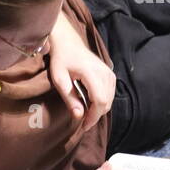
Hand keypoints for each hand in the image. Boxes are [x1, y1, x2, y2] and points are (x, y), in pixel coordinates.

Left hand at [47, 14, 115, 132]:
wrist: (68, 43)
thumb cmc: (61, 60)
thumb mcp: (59, 79)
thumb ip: (70, 98)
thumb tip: (79, 116)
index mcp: (92, 73)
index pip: (100, 101)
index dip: (93, 117)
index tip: (83, 126)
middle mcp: (105, 73)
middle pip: (106, 102)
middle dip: (95, 115)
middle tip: (83, 122)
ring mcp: (109, 73)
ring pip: (110, 99)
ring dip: (98, 109)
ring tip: (85, 113)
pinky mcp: (110, 74)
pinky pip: (110, 94)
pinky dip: (102, 102)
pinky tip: (90, 103)